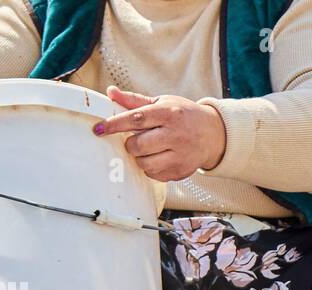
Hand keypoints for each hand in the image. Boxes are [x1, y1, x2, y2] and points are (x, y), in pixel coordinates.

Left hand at [93, 86, 226, 181]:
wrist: (213, 134)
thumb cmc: (184, 116)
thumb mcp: (163, 102)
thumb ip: (135, 100)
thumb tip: (110, 92)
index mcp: (168, 113)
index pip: (135, 119)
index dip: (114, 125)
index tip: (98, 129)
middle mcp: (175, 135)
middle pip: (138, 145)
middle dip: (131, 144)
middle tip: (138, 139)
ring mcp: (179, 155)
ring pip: (144, 163)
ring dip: (140, 157)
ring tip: (150, 149)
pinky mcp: (181, 171)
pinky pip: (154, 175)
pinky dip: (151, 168)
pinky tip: (160, 158)